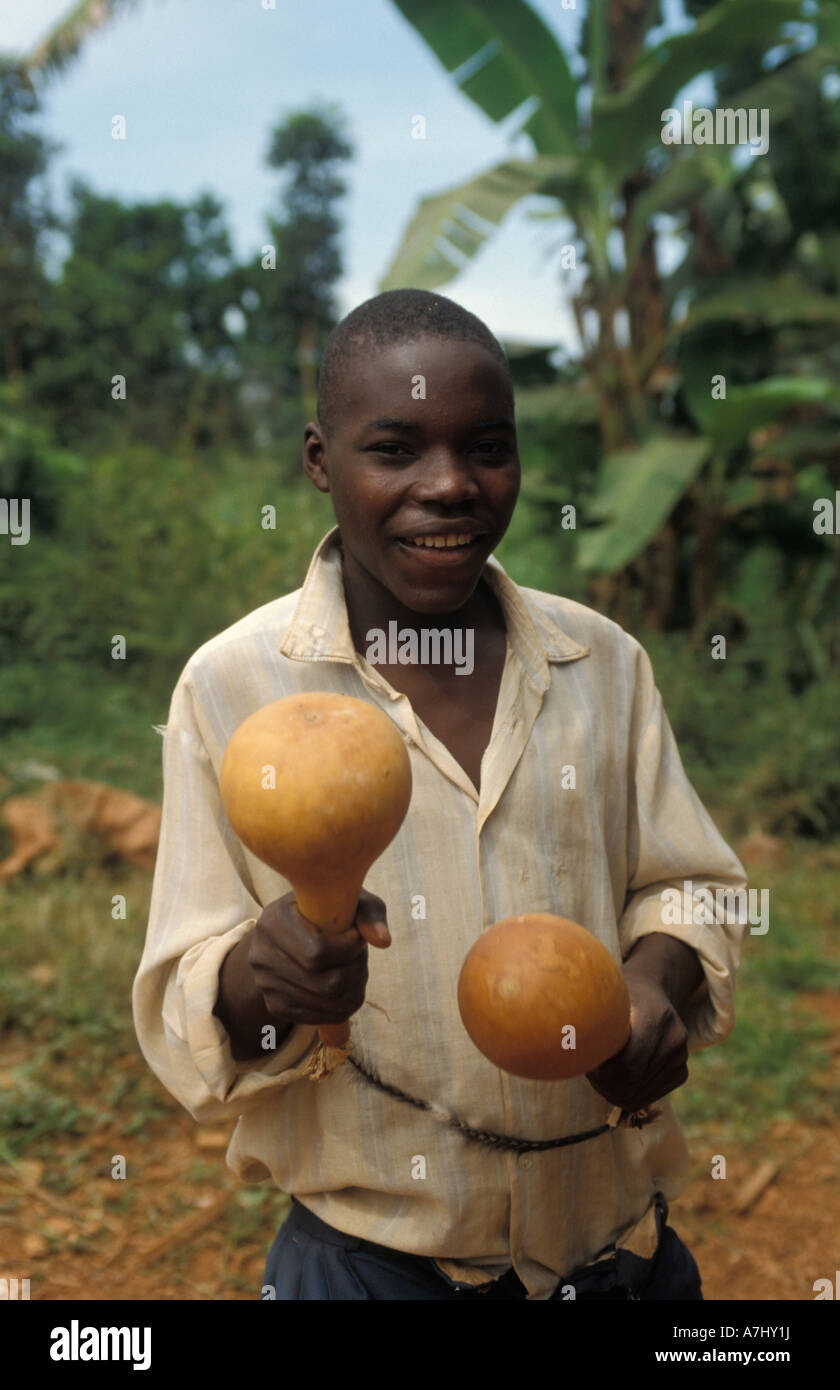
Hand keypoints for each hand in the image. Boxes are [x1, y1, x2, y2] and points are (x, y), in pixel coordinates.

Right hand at [247, 888, 389, 1027]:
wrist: (291, 933)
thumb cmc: (323, 910)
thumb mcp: (346, 898)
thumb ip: (368, 912)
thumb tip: (383, 941)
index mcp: (273, 921)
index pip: (317, 951)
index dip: (349, 949)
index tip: (358, 937)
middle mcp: (261, 955)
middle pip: (325, 983)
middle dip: (356, 971)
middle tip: (360, 956)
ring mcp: (266, 984)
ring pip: (327, 1003)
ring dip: (355, 988)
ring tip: (356, 969)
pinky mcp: (275, 1006)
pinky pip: (321, 1017)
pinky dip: (344, 1005)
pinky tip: (348, 986)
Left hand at [585, 973, 688, 1112]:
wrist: (651, 990)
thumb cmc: (619, 995)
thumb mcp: (605, 998)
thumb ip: (593, 1023)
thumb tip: (566, 1046)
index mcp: (656, 1016)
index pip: (627, 1064)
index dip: (602, 1074)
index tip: (588, 1066)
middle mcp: (674, 1037)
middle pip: (634, 1081)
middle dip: (606, 1086)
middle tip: (591, 1076)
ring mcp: (681, 1055)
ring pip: (642, 1094)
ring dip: (617, 1093)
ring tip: (601, 1077)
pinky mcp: (681, 1070)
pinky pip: (652, 1095)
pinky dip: (632, 1095)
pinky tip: (619, 1080)